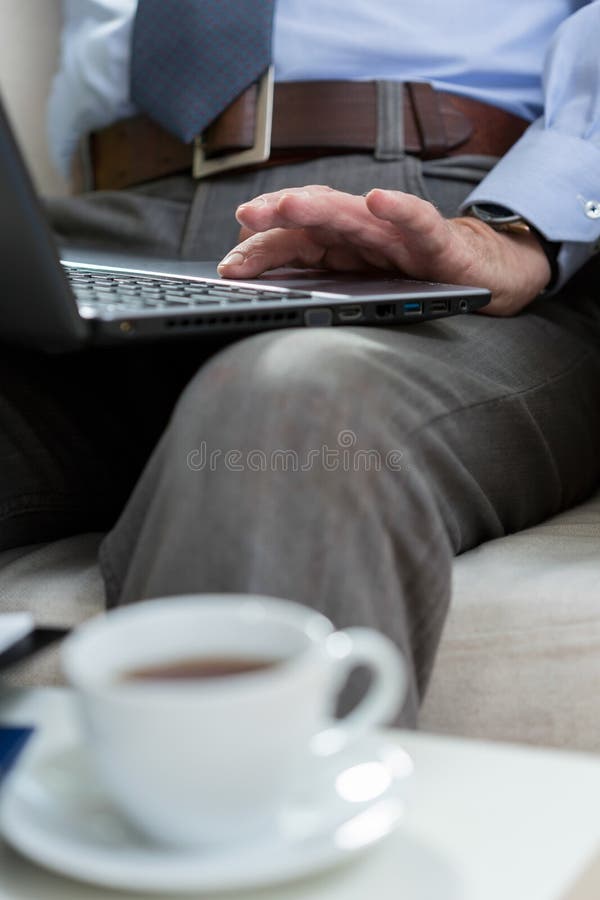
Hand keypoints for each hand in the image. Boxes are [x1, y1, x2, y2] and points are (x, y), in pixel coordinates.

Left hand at [217, 185, 550, 315]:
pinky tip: (378, 201)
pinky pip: (417, 222)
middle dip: (278, 215)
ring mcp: (398, 234)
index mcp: (340, 243)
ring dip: (321, 206)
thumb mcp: (355, 283)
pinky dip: (399, 209)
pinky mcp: (436, 242)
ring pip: (355, 215)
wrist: (476, 273)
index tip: (229, 263)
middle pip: (315, 218)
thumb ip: (311, 279)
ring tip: (290, 204)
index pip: (293, 239)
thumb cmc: (411, 277)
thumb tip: (255, 286)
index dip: (261, 247)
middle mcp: (364, 232)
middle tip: (245, 217)